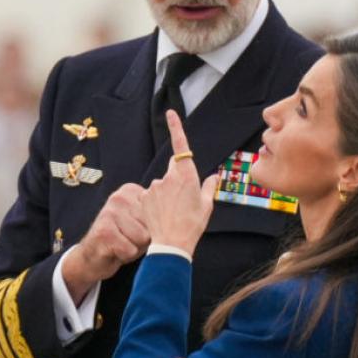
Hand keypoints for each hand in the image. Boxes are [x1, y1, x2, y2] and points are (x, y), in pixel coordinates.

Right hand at [63, 183, 149, 303]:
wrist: (92, 257)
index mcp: (132, 191)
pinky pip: (129, 249)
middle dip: (145, 238)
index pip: (160, 212)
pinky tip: (115, 250)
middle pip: (152, 225)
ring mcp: (109, 212)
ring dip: (135, 248)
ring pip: (142, 238)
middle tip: (130, 239)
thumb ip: (156, 214)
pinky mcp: (103, 230)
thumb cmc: (124, 239)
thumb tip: (179, 216)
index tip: (139, 229)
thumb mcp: (141, 222)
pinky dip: (125, 255)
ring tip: (124, 244)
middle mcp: (120, 197)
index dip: (154, 228)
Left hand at [141, 111, 218, 255]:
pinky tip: (162, 214)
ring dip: (167, 192)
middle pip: (173, 169)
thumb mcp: (207, 206)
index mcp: (186, 175)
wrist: (172, 243)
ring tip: (173, 212)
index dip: (176, 128)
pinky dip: (156, 201)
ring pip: (162, 184)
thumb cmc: (193, 224)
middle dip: (178, 178)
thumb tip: (214, 177)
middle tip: (185, 199)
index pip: (180, 146)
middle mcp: (168, 177)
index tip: (170, 113)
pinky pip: (152, 194)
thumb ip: (209, 187)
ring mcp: (154, 186)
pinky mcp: (144, 197)